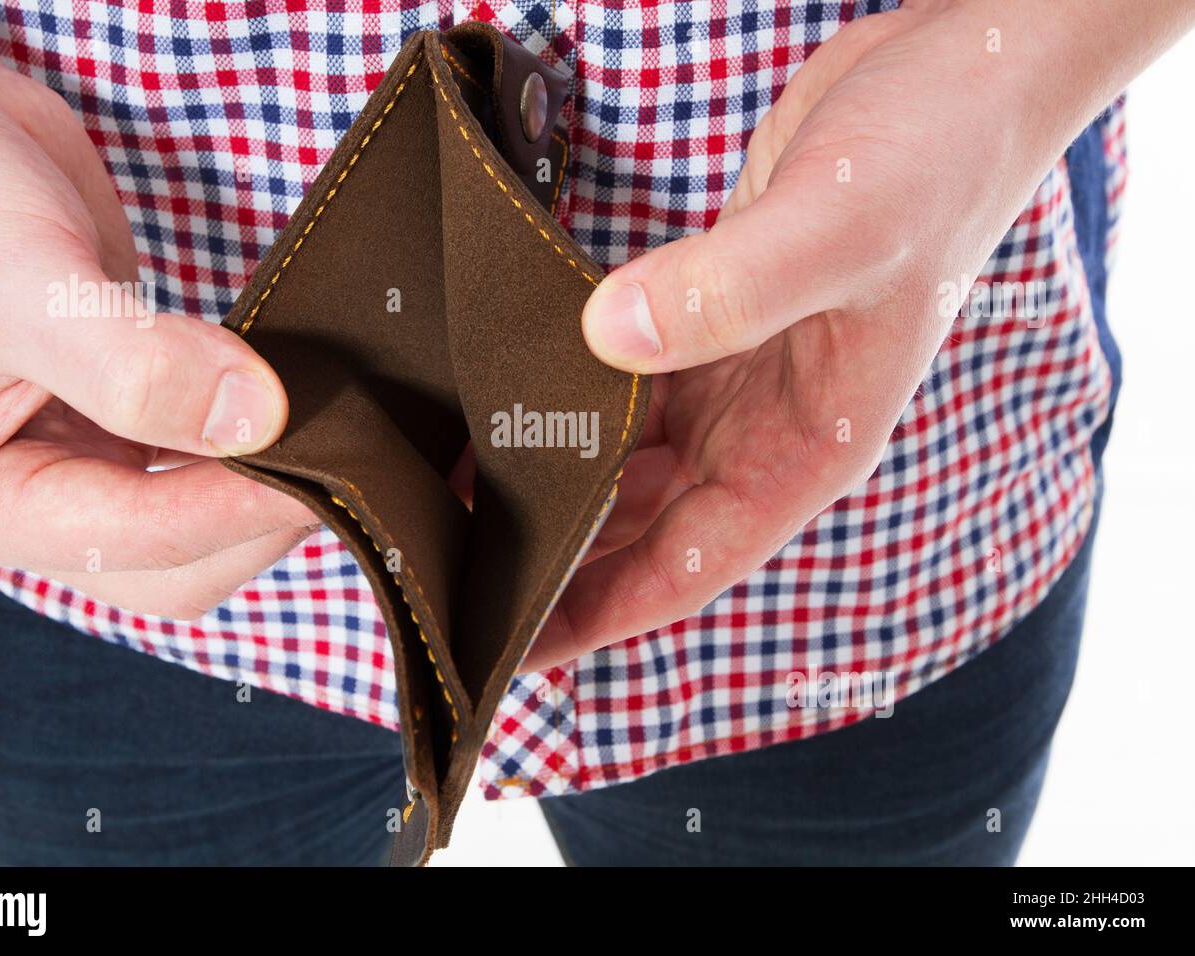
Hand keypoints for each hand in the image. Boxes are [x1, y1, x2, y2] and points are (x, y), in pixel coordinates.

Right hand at [0, 2, 316, 618]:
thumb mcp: (23, 280)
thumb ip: (134, 362)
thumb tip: (256, 420)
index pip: (140, 543)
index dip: (240, 509)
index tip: (327, 462)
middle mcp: (28, 506)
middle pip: (180, 564)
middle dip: (260, 516)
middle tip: (344, 452)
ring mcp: (81, 470)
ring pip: (202, 530)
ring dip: (267, 492)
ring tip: (333, 438)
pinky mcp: (124, 434)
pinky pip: (205, 473)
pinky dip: (256, 455)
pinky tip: (299, 420)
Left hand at [525, 0, 1194, 669]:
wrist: (961, 76)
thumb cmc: (935, 161)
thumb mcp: (839, 226)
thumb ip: (729, 290)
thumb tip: (607, 337)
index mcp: (807, 447)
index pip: (687, 565)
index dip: (598, 613)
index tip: (516, 649)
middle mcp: (768, 427)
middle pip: (643, 526)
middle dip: (559, 558)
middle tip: (456, 572)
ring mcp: (739, 374)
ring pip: (628, 458)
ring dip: (553, 479)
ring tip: (459, 499)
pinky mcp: (710, 316)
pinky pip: (627, 383)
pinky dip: (569, 399)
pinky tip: (507, 402)